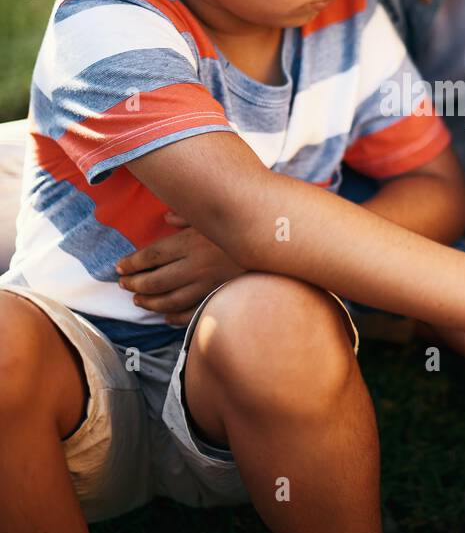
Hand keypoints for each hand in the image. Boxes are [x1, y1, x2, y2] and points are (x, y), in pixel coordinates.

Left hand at [115, 210, 244, 324]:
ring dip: (150, 303)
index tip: (119, 268)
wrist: (277, 246)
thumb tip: (166, 216)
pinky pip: (192, 312)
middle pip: (155, 281)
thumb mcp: (212, 215)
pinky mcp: (219, 297)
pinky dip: (176, 317)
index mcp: (189, 242)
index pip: (150, 256)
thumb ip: (187, 216)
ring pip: (169, 300)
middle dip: (135, 285)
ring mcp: (207, 285)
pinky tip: (165, 317)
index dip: (131, 264)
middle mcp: (194, 266)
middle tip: (124, 286)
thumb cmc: (242, 226)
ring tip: (139, 302)